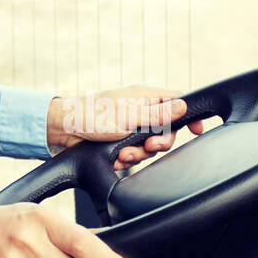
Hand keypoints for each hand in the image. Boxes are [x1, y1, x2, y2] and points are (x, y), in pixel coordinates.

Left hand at [47, 85, 206, 170]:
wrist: (62, 131)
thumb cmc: (91, 115)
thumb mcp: (129, 116)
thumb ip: (158, 114)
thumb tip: (183, 106)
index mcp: (143, 97)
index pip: (175, 102)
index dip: (188, 116)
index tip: (196, 130)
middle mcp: (138, 111)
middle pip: (166, 130)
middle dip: (157, 143)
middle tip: (148, 146)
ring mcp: (129, 127)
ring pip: (149, 147)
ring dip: (137, 154)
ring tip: (123, 153)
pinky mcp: (119, 143)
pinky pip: (133, 155)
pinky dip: (125, 160)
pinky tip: (115, 158)